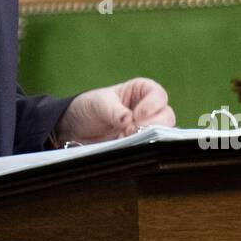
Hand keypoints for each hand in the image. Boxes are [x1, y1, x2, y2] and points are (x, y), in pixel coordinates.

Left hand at [54, 78, 176, 145]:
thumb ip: (113, 110)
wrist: (74, 129)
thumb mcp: (98, 104)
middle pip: (166, 116)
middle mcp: (147, 110)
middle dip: (152, 125)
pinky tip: (129, 149)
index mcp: (140, 91)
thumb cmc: (88, 108)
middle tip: (132, 131)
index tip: (137, 114)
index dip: (153, 104)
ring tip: (127, 139)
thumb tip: (128, 119)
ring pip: (162, 134)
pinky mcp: (140, 145)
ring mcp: (145, 129)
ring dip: (148, 138)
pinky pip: (151, 148)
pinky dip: (143, 149)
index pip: (158, 95)